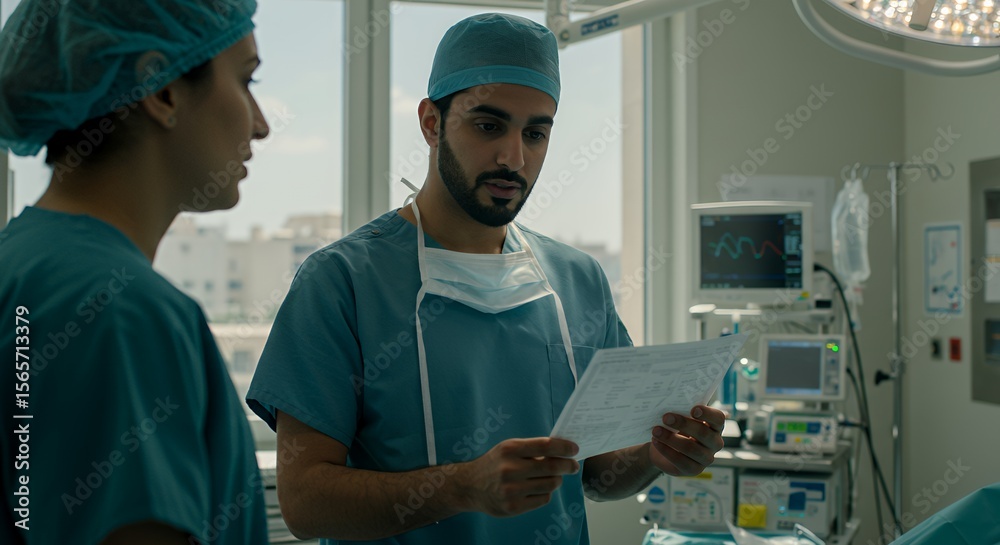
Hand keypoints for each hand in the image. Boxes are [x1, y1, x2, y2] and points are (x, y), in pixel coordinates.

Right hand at [459, 437, 579, 516]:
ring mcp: (511, 490)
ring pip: (550, 485)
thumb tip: (563, 451)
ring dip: (556, 480)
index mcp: (509, 449)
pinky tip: (538, 489)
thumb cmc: (496, 464)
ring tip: (552, 477)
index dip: (564, 448)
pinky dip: (546, 493)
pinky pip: (543, 499)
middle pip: (551, 467)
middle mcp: (509, 469)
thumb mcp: (508, 449)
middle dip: (567, 466)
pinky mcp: (513, 507)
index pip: (545, 446)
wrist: (470, 486)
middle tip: (573, 466)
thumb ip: (532, 448)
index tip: (575, 449)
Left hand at [648, 405, 725, 475]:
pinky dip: (666, 450)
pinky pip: (681, 461)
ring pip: (691, 448)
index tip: (693, 409)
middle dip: (683, 424)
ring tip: (656, 430)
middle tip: (666, 417)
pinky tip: (656, 441)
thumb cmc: (676, 428)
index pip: (718, 418)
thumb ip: (682, 409)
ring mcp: (706, 458)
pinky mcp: (694, 470)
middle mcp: (715, 443)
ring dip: (671, 438)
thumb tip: (672, 400)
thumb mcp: (681, 417)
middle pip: (703, 433)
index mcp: (715, 426)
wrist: (663, 447)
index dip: (707, 413)